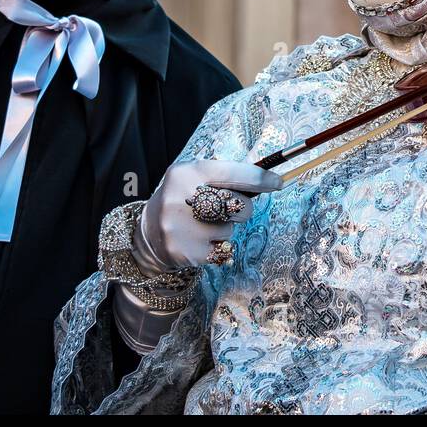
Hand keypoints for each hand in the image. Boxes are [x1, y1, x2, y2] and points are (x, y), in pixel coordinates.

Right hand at [136, 159, 281, 271]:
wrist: (148, 234)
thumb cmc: (181, 199)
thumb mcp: (192, 176)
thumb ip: (223, 175)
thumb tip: (265, 178)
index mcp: (186, 173)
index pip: (233, 173)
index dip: (260, 178)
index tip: (278, 182)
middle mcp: (181, 199)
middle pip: (239, 205)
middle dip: (242, 208)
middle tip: (228, 208)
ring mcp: (182, 228)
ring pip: (231, 229)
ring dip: (225, 228)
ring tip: (204, 224)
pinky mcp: (187, 253)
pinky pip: (222, 249)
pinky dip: (217, 245)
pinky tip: (200, 240)